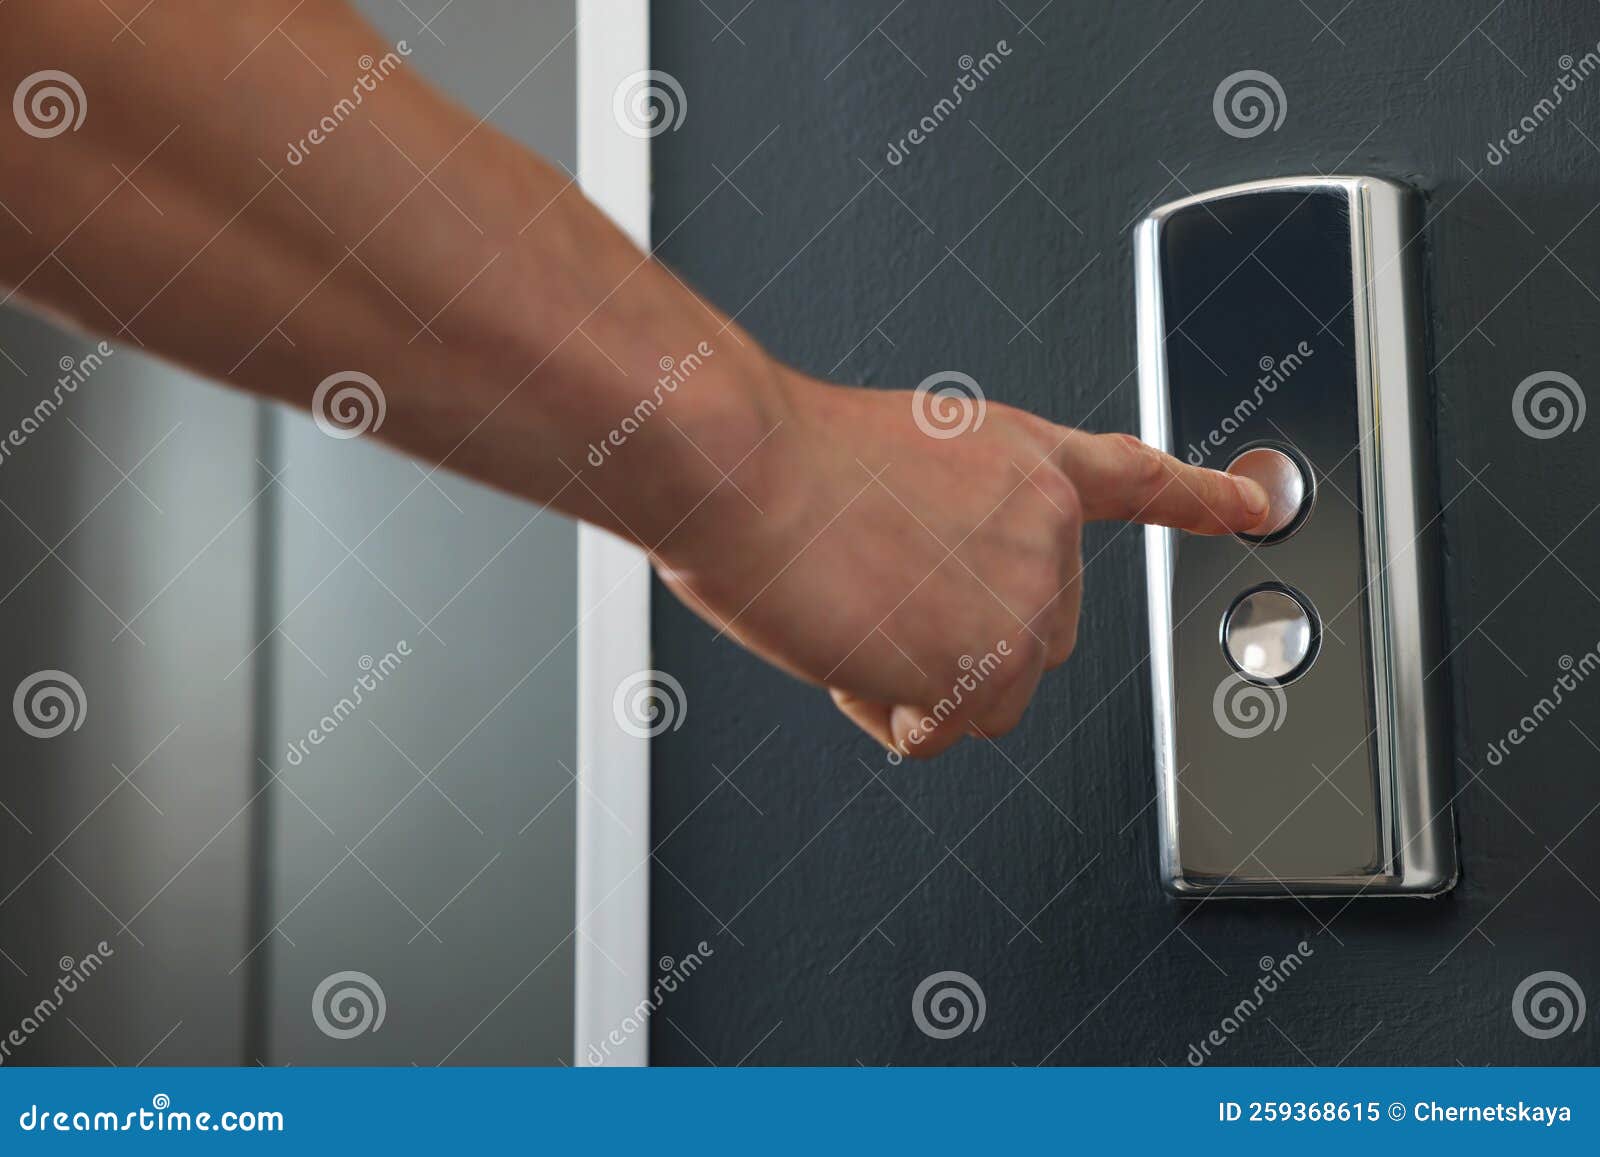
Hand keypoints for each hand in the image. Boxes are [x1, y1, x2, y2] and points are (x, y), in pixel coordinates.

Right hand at [652, 366, 1271, 757]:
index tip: (1256, 504)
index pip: (1136, 480)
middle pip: (1036, 639)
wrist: (742, 468)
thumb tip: (937, 588)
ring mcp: (1026, 596)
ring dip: (922, 680)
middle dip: (960, 642)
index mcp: (1025, 462)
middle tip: (877, 591)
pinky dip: (886, 710)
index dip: (1201, 498)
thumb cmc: (785, 462)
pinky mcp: (990, 662)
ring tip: (856, 610)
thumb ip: (954, 521)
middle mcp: (1047, 527)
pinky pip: (941, 733)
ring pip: (992, 696)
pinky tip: (851, 643)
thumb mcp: (899, 460)